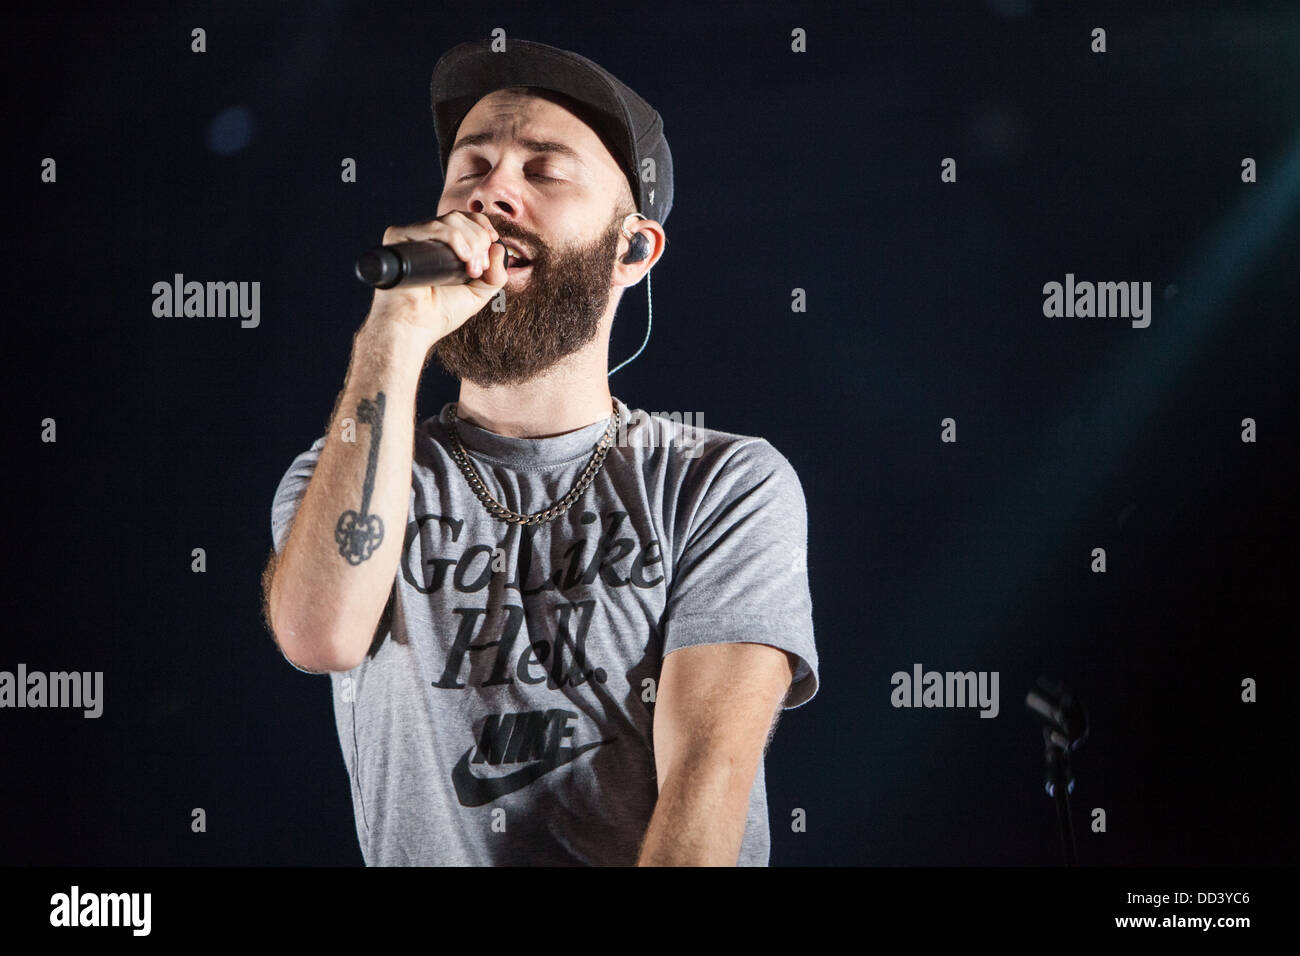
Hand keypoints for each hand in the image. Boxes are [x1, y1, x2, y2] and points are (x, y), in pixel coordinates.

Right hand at [365, 210, 506, 342]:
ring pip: (449, 221)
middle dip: (479, 241)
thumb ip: (496, 274)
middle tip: (478, 269)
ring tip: (471, 269)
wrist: (415, 328)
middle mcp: (426, 236)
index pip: (464, 218)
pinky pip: (431, 227)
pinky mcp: (398, 237)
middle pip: (460, 218)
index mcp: (442, 244)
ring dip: (470, 242)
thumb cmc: (441, 313)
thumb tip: (500, 248)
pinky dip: (453, 238)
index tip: (493, 241)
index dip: (482, 225)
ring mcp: (412, 236)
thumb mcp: (478, 293)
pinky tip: (462, 257)